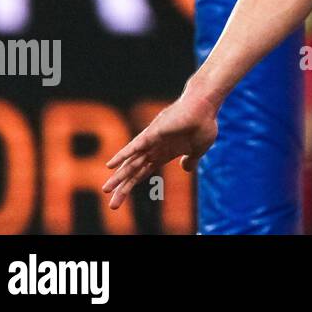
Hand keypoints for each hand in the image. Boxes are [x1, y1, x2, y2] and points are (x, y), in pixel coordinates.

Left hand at [102, 91, 218, 208]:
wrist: (205, 106)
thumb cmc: (204, 124)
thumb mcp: (198, 149)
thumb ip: (191, 160)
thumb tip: (186, 168)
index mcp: (165, 153)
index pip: (143, 172)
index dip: (132, 185)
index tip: (120, 198)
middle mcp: (154, 148)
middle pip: (134, 171)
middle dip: (123, 187)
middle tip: (113, 206)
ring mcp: (151, 141)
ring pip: (132, 162)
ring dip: (119, 176)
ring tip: (106, 190)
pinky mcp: (152, 133)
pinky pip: (134, 147)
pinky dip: (122, 155)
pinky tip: (110, 166)